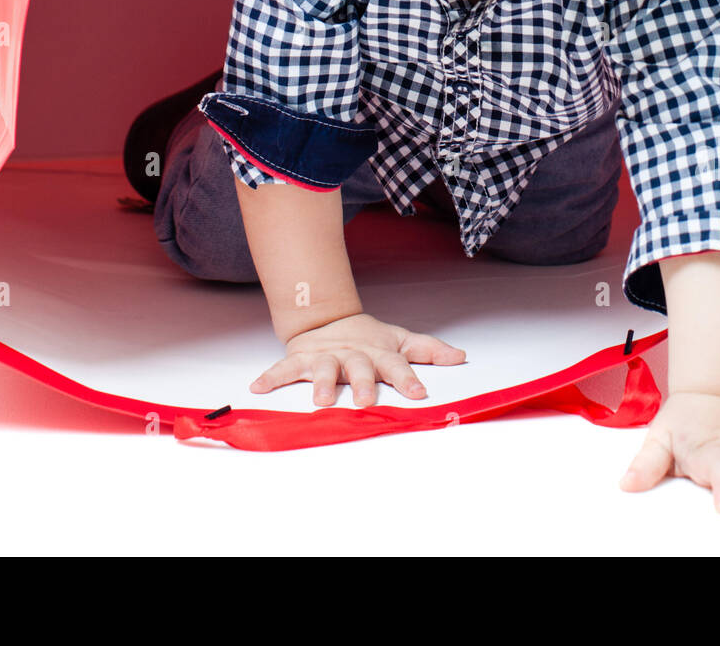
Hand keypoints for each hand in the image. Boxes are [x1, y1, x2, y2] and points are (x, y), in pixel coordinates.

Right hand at [250, 313, 466, 407]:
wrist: (327, 318)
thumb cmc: (368, 338)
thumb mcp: (399, 340)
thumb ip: (428, 350)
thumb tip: (461, 356)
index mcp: (378, 352)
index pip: (397, 364)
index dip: (408, 378)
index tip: (419, 393)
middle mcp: (353, 354)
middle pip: (360, 368)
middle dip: (364, 384)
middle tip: (366, 401)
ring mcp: (326, 356)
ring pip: (324, 369)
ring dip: (321, 383)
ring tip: (319, 400)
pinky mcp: (301, 358)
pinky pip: (283, 368)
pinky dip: (270, 377)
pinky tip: (257, 388)